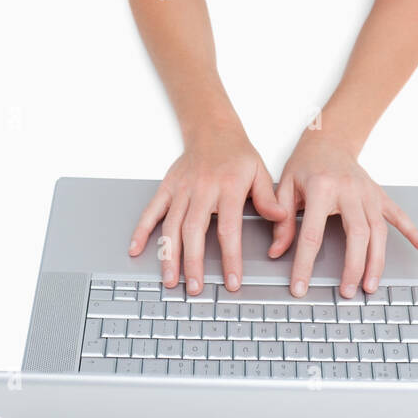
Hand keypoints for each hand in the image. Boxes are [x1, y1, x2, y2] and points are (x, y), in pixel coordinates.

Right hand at [128, 123, 286, 293]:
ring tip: (170, 280)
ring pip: (172, 225)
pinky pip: (152, 210)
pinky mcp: (167, 187)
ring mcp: (182, 189)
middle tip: (196, 288)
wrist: (212, 129)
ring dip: (169, 255)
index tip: (232, 281)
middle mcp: (202, 189)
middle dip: (194, 263)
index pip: (228, 229)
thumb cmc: (237, 155)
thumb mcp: (260, 172)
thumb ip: (268, 198)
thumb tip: (281, 219)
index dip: (230, 258)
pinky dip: (142, 230)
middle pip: (194, 231)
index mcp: (228, 188)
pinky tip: (136, 249)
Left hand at [270, 132, 417, 297]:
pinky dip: (412, 231)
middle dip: (353, 266)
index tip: (300, 286)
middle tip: (348, 291)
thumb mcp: (286, 186)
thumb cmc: (306, 163)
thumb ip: (282, 220)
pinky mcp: (379, 194)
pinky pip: (398, 215)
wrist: (329, 138)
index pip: (312, 234)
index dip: (305, 264)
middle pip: (356, 235)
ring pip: (378, 231)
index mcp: (321, 188)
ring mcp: (367, 193)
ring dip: (377, 260)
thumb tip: (277, 251)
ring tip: (371, 285)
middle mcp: (349, 191)